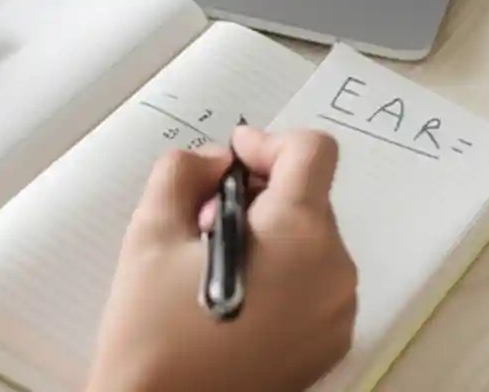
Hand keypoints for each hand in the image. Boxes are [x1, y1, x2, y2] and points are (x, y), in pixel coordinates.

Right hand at [86, 128, 356, 391]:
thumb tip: (216, 162)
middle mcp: (335, 272)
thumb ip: (183, 171)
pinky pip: (313, 285)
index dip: (268, 142)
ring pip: (310, 242)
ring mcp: (338, 315)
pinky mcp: (329, 346)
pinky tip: (234, 299)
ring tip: (213, 267)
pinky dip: (280, 276)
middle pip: (308, 198)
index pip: (312, 151)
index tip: (230, 159)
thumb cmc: (152, 331)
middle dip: (257, 196)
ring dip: (267, 237)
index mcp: (299, 235)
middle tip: (200, 225)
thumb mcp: (150, 233)